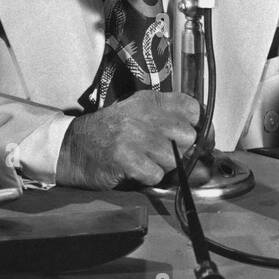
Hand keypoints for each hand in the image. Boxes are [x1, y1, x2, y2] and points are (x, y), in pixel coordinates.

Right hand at [56, 91, 199, 188]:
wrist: (72, 148)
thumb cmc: (110, 134)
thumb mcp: (139, 115)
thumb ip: (169, 121)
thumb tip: (206, 144)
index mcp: (150, 100)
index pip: (192, 109)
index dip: (197, 127)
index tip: (191, 138)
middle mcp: (144, 114)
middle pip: (188, 137)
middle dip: (179, 151)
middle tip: (161, 154)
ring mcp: (133, 135)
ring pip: (173, 158)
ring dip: (161, 166)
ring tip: (143, 161)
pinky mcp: (124, 157)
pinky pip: (156, 174)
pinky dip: (147, 178)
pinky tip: (134, 170)